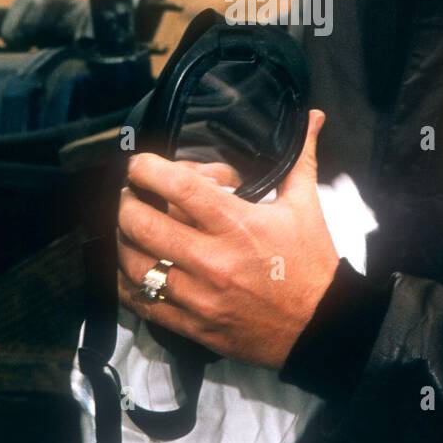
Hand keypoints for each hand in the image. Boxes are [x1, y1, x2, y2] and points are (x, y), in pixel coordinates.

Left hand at [117, 111, 339, 368]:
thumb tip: (312, 115)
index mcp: (239, 225)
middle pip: (143, 224)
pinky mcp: (193, 326)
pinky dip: (126, 282)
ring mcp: (199, 297)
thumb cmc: (311, 263)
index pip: (179, 188)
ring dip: (122, 240)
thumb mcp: (306, 206)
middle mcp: (214, 260)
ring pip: (134, 264)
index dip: (147, 169)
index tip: (139, 163)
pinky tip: (130, 266)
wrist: (321, 327)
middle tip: (129, 194)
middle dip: (126, 202)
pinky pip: (141, 302)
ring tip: (127, 226)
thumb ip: (300, 157)